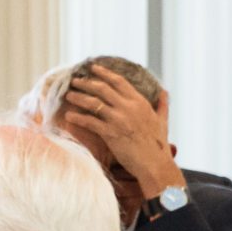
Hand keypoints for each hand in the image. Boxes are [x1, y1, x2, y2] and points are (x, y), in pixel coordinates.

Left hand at [65, 70, 182, 195]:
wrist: (154, 163)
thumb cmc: (158, 144)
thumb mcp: (163, 120)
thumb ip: (162, 104)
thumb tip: (163, 92)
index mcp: (140, 102)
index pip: (119, 82)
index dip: (105, 73)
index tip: (93, 67)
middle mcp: (129, 107)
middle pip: (103, 89)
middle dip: (86, 83)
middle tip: (74, 80)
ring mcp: (119, 119)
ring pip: (94, 103)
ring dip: (78, 98)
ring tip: (68, 95)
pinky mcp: (110, 133)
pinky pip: (90, 122)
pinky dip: (78, 118)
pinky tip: (69, 116)